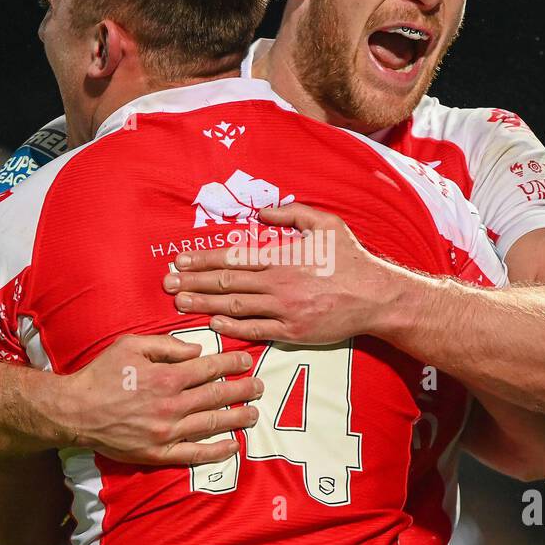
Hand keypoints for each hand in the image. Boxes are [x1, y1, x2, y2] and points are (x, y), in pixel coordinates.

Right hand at [29, 334, 262, 464]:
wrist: (75, 411)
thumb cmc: (101, 374)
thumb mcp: (131, 345)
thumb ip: (167, 346)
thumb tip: (197, 350)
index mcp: (167, 377)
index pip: (210, 368)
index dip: (232, 362)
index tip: (247, 359)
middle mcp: (172, 405)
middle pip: (217, 396)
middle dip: (242, 389)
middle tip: (259, 386)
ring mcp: (167, 431)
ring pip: (212, 424)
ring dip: (236, 418)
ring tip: (253, 413)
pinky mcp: (159, 453)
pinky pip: (195, 453)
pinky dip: (217, 451)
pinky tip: (233, 446)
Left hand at [163, 203, 394, 344]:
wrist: (377, 296)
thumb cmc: (351, 259)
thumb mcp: (326, 224)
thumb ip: (292, 215)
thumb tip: (262, 213)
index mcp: (282, 257)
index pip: (233, 258)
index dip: (203, 259)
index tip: (180, 260)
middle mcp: (279, 283)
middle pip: (226, 283)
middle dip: (193, 282)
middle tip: (167, 283)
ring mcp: (285, 309)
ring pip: (236, 306)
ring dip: (204, 304)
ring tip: (180, 302)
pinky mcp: (293, 331)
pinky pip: (256, 329)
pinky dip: (232, 326)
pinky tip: (212, 323)